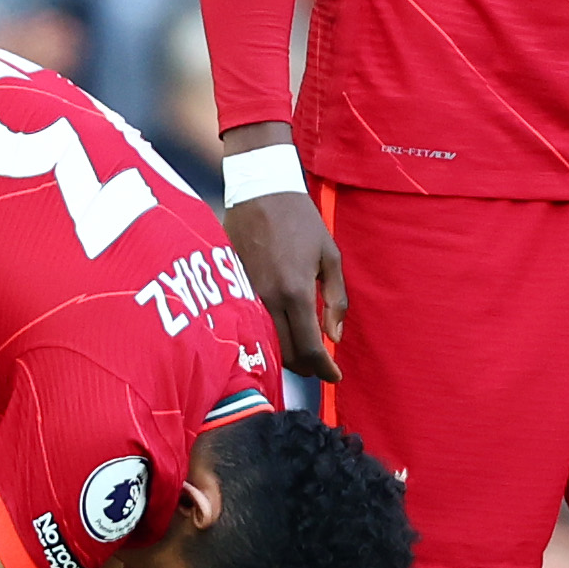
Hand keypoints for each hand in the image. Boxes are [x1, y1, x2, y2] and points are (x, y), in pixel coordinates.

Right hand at [220, 134, 343, 381]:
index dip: (325, 369)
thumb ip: (336, 300)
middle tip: (320, 366)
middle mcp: (269, 298)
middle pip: (286, 354)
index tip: (335, 377)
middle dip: (306, 367)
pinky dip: (267, 338)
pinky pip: (249, 325)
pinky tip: (279, 336)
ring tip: (303, 354)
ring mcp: (246, 294)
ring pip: (265, 343)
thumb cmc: (301, 221)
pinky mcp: (232, 287)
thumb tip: (336, 337)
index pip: (310, 347)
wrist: (260, 191)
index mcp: (296, 291)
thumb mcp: (330, 256)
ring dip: (286, 356)